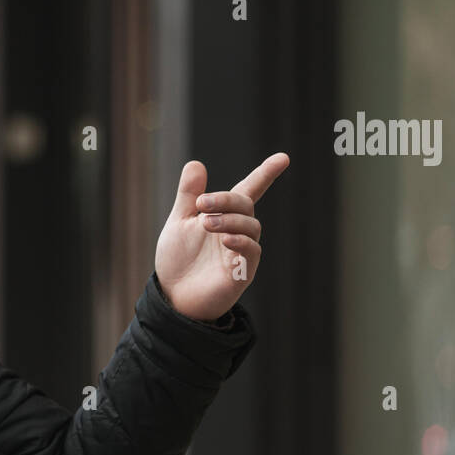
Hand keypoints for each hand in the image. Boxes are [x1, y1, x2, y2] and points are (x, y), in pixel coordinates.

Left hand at [154, 153, 288, 321]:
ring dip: (230, 220)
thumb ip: (188, 195)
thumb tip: (196, 164)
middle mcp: (237, 231)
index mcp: (224, 216)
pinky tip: (224, 239)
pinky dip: (240, 241)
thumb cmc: (178, 260)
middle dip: (226, 199)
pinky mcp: (242, 273)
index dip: (265, 174)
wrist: (171, 296)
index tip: (283, 158)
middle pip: (246, 205)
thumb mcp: (179, 222)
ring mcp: (241, 252)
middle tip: (201, 204)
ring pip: (251, 227)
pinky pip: (251, 252)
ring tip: (206, 223)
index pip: (249, 190)